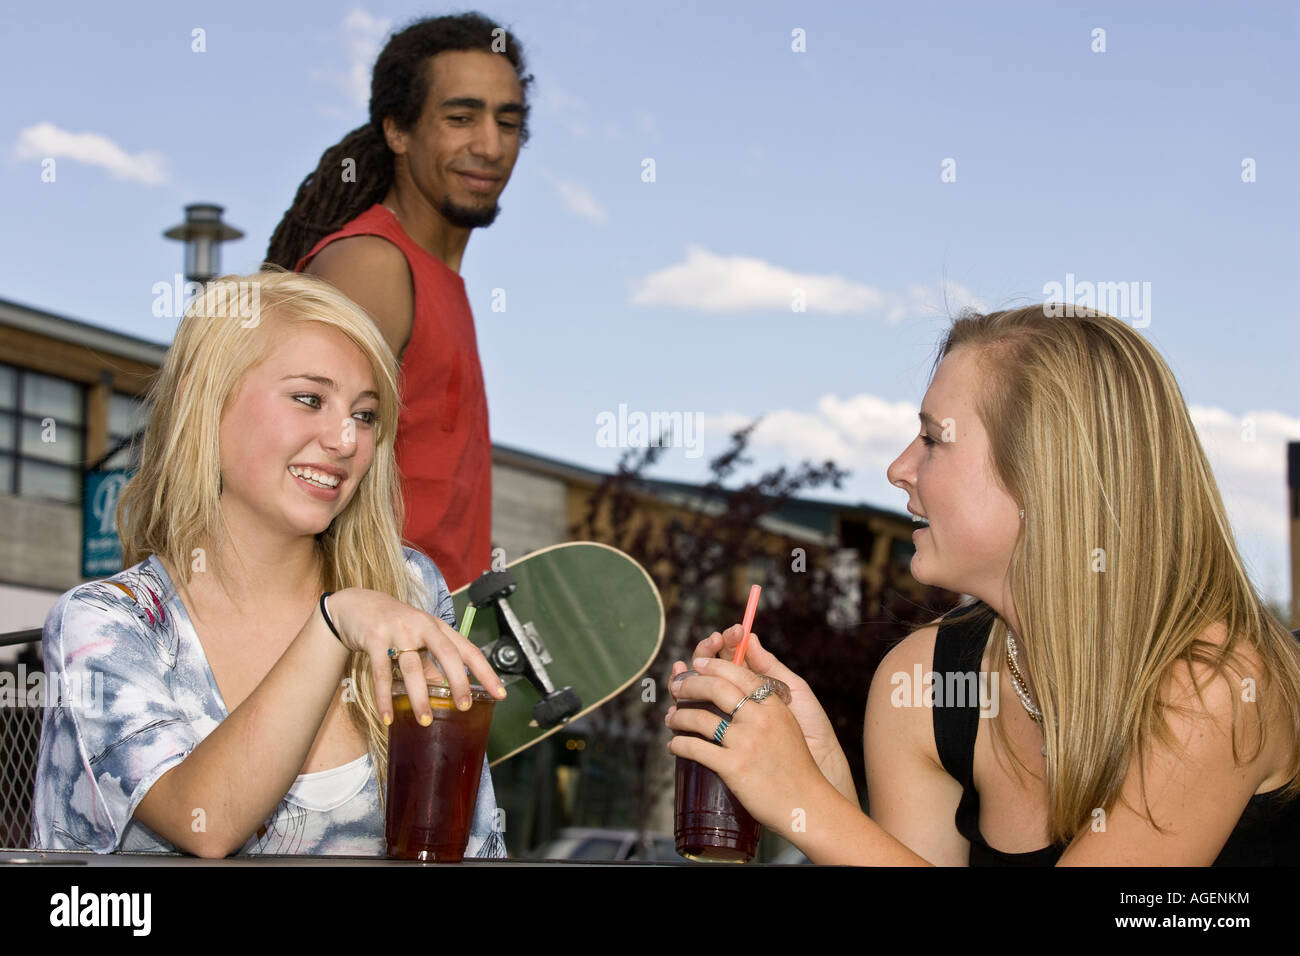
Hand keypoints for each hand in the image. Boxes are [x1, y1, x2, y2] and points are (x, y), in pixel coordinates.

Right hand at [326, 588, 505, 724]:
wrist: (355, 604)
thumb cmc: (394, 625)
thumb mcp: (418, 640)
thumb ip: (431, 666)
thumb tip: (446, 694)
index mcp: (439, 627)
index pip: (469, 650)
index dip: (486, 672)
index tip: (500, 694)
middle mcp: (423, 626)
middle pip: (447, 653)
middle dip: (459, 681)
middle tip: (465, 707)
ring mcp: (398, 631)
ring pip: (413, 667)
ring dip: (420, 697)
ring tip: (425, 721)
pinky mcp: (375, 639)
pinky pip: (381, 673)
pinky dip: (384, 698)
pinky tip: (387, 717)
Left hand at [671, 626, 856, 803]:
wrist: (806, 804)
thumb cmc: (797, 768)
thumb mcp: (788, 726)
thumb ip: (767, 707)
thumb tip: (742, 691)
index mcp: (774, 707)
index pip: (740, 674)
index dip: (715, 665)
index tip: (698, 663)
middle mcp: (759, 719)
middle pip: (717, 688)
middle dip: (690, 684)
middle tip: (677, 687)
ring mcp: (745, 743)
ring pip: (700, 718)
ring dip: (679, 717)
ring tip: (672, 719)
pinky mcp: (733, 767)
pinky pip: (696, 749)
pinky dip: (680, 745)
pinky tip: (674, 746)